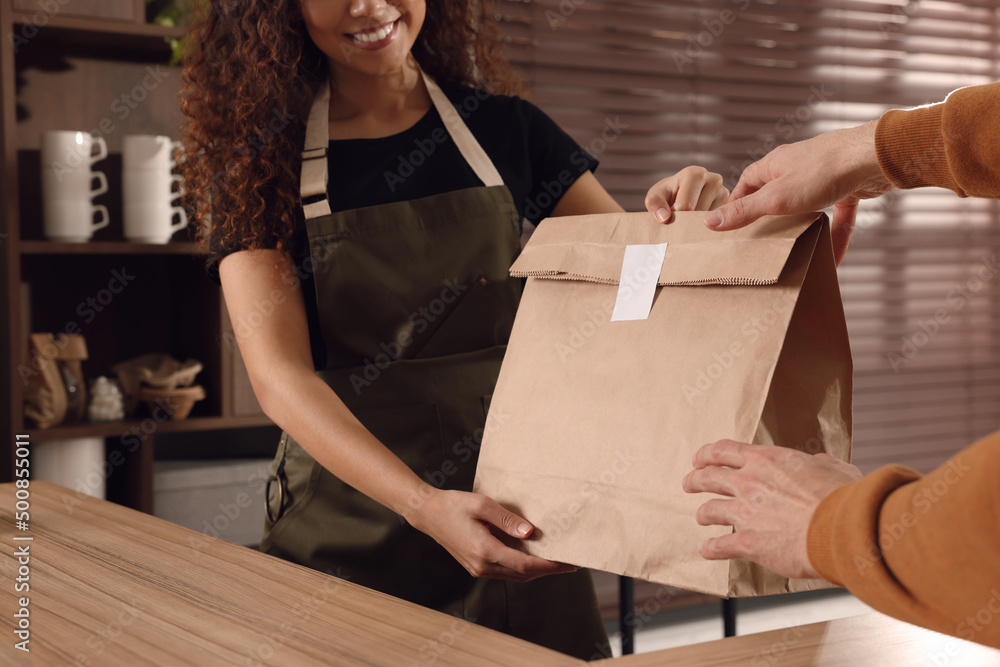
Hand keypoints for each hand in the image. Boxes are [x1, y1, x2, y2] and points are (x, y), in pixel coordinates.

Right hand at [406, 488, 576, 581]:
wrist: (428, 513)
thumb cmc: (454, 505)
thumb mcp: (483, 505)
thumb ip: (507, 520)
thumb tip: (530, 533)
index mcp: (485, 550)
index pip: (525, 565)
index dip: (550, 566)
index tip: (569, 564)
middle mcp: (482, 565)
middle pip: (523, 574)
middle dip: (548, 570)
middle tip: (570, 563)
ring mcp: (478, 568)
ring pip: (515, 574)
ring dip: (536, 569)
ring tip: (555, 560)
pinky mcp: (476, 566)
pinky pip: (505, 570)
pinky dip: (522, 566)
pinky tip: (532, 555)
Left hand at [644, 166, 729, 222]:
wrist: (680, 195)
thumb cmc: (667, 196)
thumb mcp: (655, 197)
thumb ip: (654, 204)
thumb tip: (664, 217)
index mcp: (695, 174)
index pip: (686, 206)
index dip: (675, 216)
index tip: (671, 214)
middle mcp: (714, 180)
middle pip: (698, 214)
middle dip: (686, 222)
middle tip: (680, 218)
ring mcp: (725, 192)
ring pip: (711, 222)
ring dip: (697, 226)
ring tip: (690, 217)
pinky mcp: (731, 206)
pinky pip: (720, 225)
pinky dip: (707, 228)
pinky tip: (699, 222)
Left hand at [681, 439, 863, 579]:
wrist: (843, 528)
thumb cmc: (844, 498)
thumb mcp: (834, 467)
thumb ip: (820, 463)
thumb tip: (819, 463)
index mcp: (767, 460)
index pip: (725, 451)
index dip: (707, 454)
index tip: (699, 458)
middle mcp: (749, 482)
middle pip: (709, 477)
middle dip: (695, 479)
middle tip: (689, 483)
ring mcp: (745, 512)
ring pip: (709, 510)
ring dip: (702, 513)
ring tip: (701, 517)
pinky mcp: (747, 542)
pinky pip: (719, 545)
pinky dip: (710, 548)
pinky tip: (706, 549)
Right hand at [702, 121, 892, 264]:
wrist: (872, 159)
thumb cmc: (823, 170)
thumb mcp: (775, 198)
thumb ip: (745, 211)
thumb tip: (711, 222)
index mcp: (775, 165)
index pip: (747, 183)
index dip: (738, 203)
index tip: (731, 225)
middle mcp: (797, 168)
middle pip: (776, 195)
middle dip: (770, 218)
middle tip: (761, 241)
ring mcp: (823, 177)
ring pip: (807, 206)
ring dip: (802, 227)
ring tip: (794, 248)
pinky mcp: (847, 188)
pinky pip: (837, 216)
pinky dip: (835, 235)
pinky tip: (834, 256)